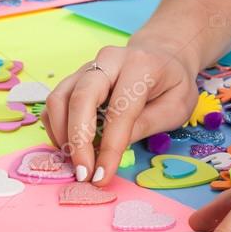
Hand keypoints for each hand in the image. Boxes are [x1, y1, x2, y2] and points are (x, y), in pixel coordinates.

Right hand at [43, 41, 198, 183]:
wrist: (163, 54)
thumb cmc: (172, 83)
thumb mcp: (176, 107)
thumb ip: (147, 125)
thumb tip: (113, 151)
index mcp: (140, 66)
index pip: (120, 110)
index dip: (109, 147)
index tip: (102, 176)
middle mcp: (108, 60)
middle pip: (80, 98)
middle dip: (77, 141)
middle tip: (83, 173)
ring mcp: (87, 67)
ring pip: (58, 99)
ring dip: (62, 136)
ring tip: (76, 162)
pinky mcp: (74, 77)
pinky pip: (54, 102)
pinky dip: (56, 128)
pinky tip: (70, 146)